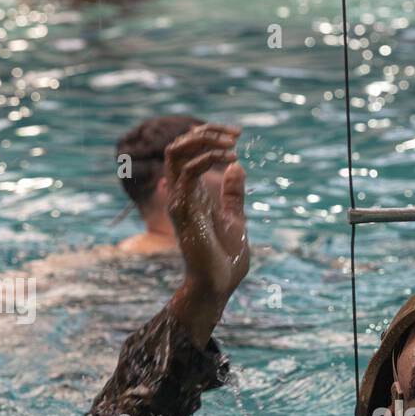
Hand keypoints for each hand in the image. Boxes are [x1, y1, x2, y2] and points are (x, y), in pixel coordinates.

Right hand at [165, 124, 248, 344]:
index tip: (237, 135)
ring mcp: (179, 200)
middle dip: (207, 132)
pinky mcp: (183, 209)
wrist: (218, 284)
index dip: (210, 136)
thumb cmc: (225, 257)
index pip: (189, 151)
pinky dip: (207, 160)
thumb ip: (233, 193)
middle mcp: (181, 192)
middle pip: (179, 145)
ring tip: (232, 143)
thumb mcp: (235, 217)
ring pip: (176, 152)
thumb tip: (238, 167)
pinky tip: (230, 160)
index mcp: (193, 192)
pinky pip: (187, 173)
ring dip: (205, 140)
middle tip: (236, 133)